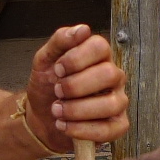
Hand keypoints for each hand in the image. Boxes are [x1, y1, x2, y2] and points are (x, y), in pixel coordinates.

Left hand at [24, 24, 127, 149]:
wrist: (41, 117)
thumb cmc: (48, 86)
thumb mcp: (45, 60)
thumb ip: (60, 41)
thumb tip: (83, 29)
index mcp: (98, 56)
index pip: (100, 47)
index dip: (77, 58)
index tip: (58, 69)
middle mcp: (113, 76)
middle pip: (108, 74)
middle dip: (76, 86)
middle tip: (58, 91)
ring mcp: (118, 101)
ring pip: (110, 104)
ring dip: (77, 110)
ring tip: (57, 111)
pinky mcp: (117, 125)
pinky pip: (109, 130)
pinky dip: (82, 130)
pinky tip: (65, 125)